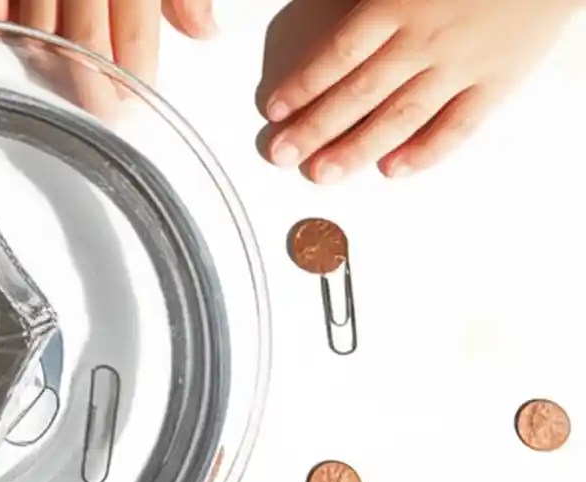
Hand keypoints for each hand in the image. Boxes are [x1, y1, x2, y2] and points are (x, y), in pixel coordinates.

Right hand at [0, 0, 216, 87]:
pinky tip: (10, 36)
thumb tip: (203, 30)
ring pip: (34, 25)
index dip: (133, 71)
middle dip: (90, 84)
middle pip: (82, 39)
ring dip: (46, 58)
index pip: (131, 30)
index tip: (133, 97)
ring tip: (60, 79)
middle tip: (99, 109)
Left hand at [263, 0, 580, 181]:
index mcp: (396, 3)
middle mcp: (424, 39)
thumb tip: (330, 31)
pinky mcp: (498, 81)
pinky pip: (457, 126)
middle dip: (315, 128)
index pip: (336, 54)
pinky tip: (392, 170)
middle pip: (358, 93)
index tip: (275, 111)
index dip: (302, 86)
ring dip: (356, 148)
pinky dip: (424, 151)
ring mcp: (461, 65)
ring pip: (400, 116)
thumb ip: (366, 2)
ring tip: (321, 172)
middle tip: (281, 154)